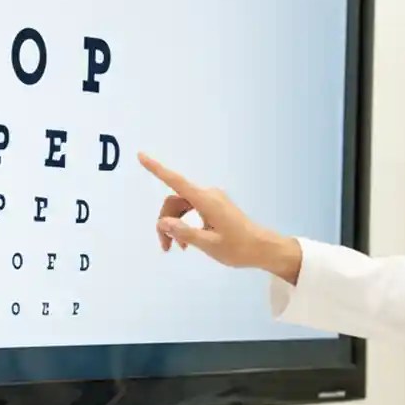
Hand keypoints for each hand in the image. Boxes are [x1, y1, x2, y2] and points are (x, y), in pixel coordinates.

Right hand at [137, 152, 301, 283]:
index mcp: (206, 200)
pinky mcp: (215, 207)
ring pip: (182, 207)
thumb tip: (163, 222)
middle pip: (175, 200)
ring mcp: (212, 200)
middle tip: (166, 247)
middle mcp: (208, 195)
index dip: (157, 168)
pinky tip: (186, 243)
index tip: (141, 156)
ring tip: (177, 248)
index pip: (176, 181)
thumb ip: (184, 232)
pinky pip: (192, 211)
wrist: (263, 249)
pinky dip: (185, 224)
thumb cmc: (238, 248)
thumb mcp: (208, 244)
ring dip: (175, 225)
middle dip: (166, 221)